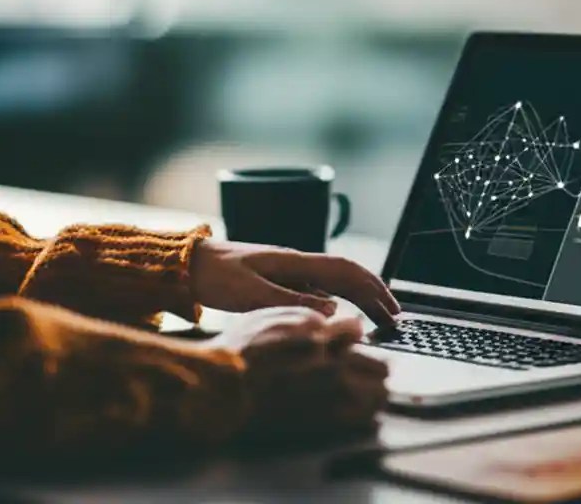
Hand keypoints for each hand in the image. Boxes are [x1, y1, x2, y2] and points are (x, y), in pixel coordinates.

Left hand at [191, 239, 400, 326]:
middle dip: (374, 295)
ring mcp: (289, 271)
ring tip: (377, 318)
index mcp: (294, 261)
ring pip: (334, 282)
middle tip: (395, 319)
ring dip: (358, 298)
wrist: (185, 264)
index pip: (345, 271)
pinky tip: (340, 315)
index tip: (391, 309)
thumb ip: (291, 301)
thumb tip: (332, 309)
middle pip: (346, 276)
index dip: (372, 289)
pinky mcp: (278, 280)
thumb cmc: (214, 275)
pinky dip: (337, 302)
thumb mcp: (250, 293)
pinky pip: (317, 289)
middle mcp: (296, 263)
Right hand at [207, 307, 389, 443]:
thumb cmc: (239, 353)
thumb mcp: (269, 317)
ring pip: (379, 393)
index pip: (356, 330)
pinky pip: (365, 417)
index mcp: (321, 337)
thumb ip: (306, 317)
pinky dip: (363, 411)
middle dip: (371, 363)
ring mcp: (332, 397)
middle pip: (380, 365)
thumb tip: (330, 321)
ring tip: (360, 390)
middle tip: (359, 367)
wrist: (223, 394)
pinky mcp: (327, 422)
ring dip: (372, 388)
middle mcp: (334, 366)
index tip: (345, 341)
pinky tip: (351, 409)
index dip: (349, 334)